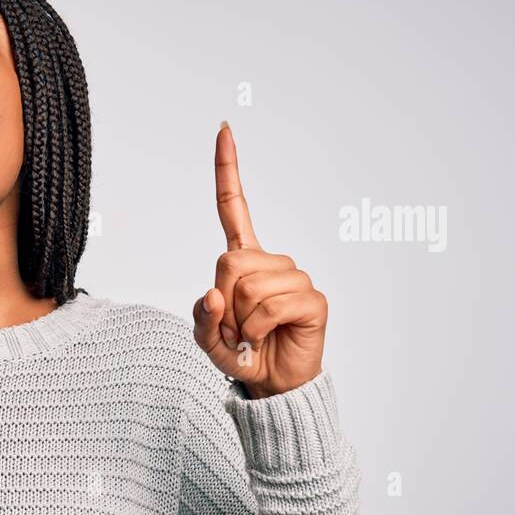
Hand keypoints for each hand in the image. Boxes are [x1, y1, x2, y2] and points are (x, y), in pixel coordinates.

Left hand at [192, 122, 325, 398]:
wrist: (272, 384)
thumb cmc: (240, 353)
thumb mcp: (206, 338)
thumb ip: (201, 316)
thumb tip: (213, 294)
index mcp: (244, 260)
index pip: (234, 208)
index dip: (229, 170)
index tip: (225, 129)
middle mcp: (271, 263)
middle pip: (229, 263)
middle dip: (222, 302)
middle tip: (235, 327)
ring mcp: (295, 278)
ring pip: (248, 288)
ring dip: (240, 322)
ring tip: (251, 336)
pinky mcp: (312, 299)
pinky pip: (269, 307)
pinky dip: (257, 330)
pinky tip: (263, 339)